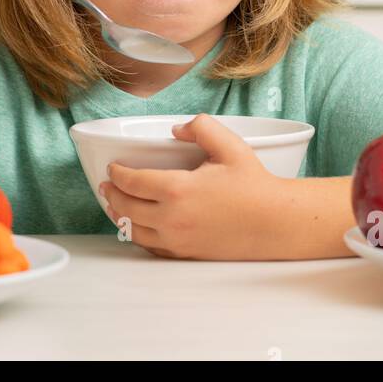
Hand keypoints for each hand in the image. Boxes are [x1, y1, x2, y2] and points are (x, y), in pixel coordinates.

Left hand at [100, 114, 288, 259]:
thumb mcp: (230, 146)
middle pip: (127, 207)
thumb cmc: (254, 185)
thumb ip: (201, 128)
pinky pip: (152, 247)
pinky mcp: (186, 254)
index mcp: (178, 189)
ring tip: (116, 206)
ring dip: (121, 217)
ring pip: (135, 231)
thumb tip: (176, 130)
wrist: (275, 223)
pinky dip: (139, 236)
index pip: (133, 182)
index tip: (113, 168)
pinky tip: (139, 227)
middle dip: (113, 195)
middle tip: (107, 186)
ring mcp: (178, 240)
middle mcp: (172, 218)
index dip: (117, 174)